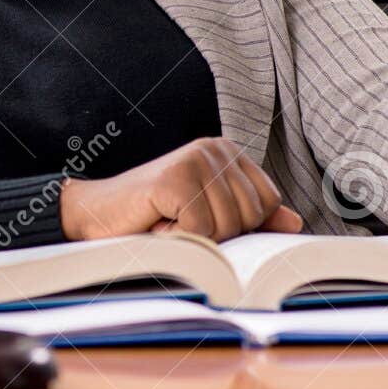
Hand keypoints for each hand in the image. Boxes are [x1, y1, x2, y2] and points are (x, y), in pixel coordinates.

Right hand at [58, 136, 302, 241]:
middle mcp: (214, 148)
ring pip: (227, 227)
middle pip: (250, 217)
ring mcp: (194, 159)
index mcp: (226, 152)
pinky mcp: (175, 178)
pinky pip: (201, 231)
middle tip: (179, 223)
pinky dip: (178, 240)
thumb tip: (294, 222)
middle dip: (217, 235)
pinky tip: (156, 225)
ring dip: (195, 240)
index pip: (268, 202)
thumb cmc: (150, 219)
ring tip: (167, 223)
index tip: (201, 220)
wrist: (93, 215)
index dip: (239, 225)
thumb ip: (250, 218)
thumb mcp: (208, 218)